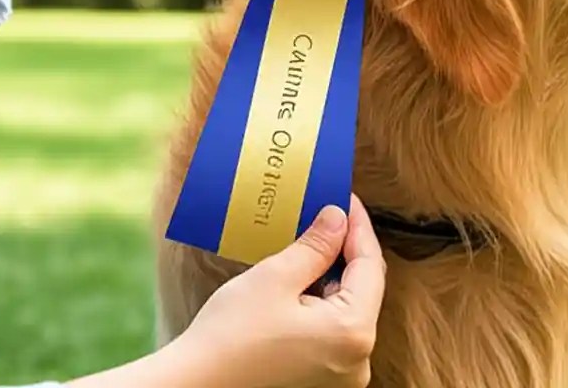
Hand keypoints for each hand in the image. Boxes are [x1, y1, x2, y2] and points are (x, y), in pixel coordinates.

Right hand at [64, 196, 383, 387]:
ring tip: (315, 241)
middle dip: (346, 250)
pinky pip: (334, 331)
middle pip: (363, 290)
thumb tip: (338, 217)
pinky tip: (305, 279)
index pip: (371, 266)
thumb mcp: (275, 278)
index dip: (359, 227)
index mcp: (353, 333)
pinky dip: (323, 304)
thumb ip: (315, 246)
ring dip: (333, 276)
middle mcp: (358, 360)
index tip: (346, 198)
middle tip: (330, 214)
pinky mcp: (323, 380)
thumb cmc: (229, 336)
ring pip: (348, 310)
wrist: (196, 384)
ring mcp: (342, 375)